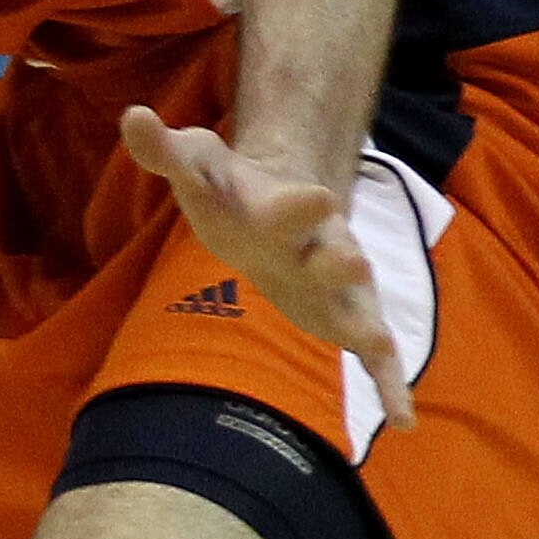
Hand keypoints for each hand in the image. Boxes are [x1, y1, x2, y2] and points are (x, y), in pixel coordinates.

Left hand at [122, 105, 410, 431]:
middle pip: (330, 255)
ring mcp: (334, 282)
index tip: (316, 195)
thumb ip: (163, 149)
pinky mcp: (342, 314)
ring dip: (365, 326)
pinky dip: (390, 384)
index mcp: (280, 210)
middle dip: (339, 262)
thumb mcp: (194, 164)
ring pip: (355, 306)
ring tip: (377, 346)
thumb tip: (131, 117)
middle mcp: (317, 245)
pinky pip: (374, 352)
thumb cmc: (228, 187)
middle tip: (353, 262)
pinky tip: (407, 422)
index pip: (289, 206)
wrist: (284, 199)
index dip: (299, 203)